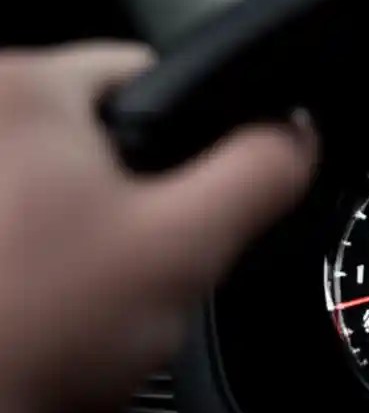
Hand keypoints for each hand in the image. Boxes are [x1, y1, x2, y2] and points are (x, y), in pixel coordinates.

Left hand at [0, 43, 315, 412]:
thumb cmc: (32, 336)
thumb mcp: (186, 246)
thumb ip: (258, 173)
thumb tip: (296, 133)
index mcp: (22, 87)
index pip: (147, 76)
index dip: (191, 143)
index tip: (181, 206)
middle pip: (95, 135)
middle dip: (127, 196)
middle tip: (126, 264)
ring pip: (52, 185)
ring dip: (75, 229)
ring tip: (74, 293)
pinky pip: (15, 222)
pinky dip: (29, 255)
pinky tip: (34, 304)